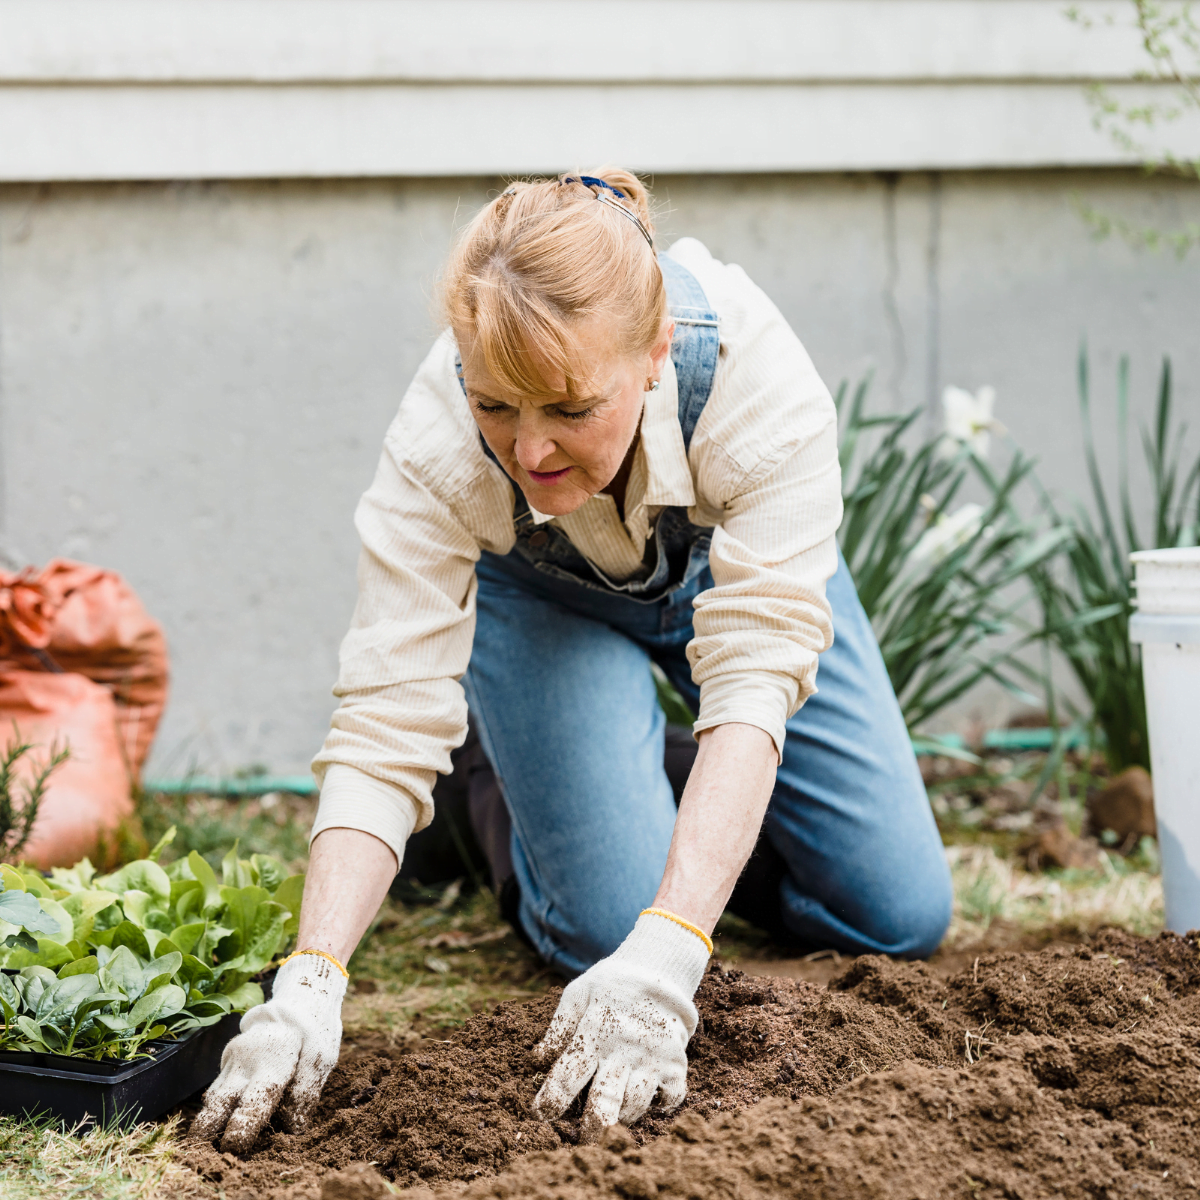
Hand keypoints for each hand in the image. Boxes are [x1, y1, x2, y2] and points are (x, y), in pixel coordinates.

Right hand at [191, 953, 346, 1151]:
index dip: (241, 1130)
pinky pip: (217, 1088)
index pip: (252, 1104)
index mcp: (271, 1064)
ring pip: (212, 1097)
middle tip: (208, 1154)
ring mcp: (232, 1060)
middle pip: (218, 1104)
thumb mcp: (322, 1056)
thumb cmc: (313, 1030)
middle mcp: (245, 1063)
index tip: (235, 1149)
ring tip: (207, 1146)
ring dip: (208, 1122)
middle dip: (208, 1132)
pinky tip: (220, 1123)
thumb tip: (291, 1128)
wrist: (297, 999)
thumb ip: (305, 1091)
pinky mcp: (228, 1060)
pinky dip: (216, 1108)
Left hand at [531, 910, 709, 1138]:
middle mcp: (624, 1049)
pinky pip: (669, 1100)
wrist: (661, 973)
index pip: (567, 1074)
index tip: (539, 1115)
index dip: (550, 1100)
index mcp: (595, 1032)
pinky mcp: (676, 1065)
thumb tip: (536, 1060)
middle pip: (605, 1101)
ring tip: (611, 1118)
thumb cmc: (612, 986)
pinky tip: (646, 1099)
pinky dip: (658, 1107)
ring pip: (634, 1106)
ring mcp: (653, 1059)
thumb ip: (559, 1027)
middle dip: (590, 1129)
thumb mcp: (579, 993)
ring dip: (620, 1118)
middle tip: (582, 1141)